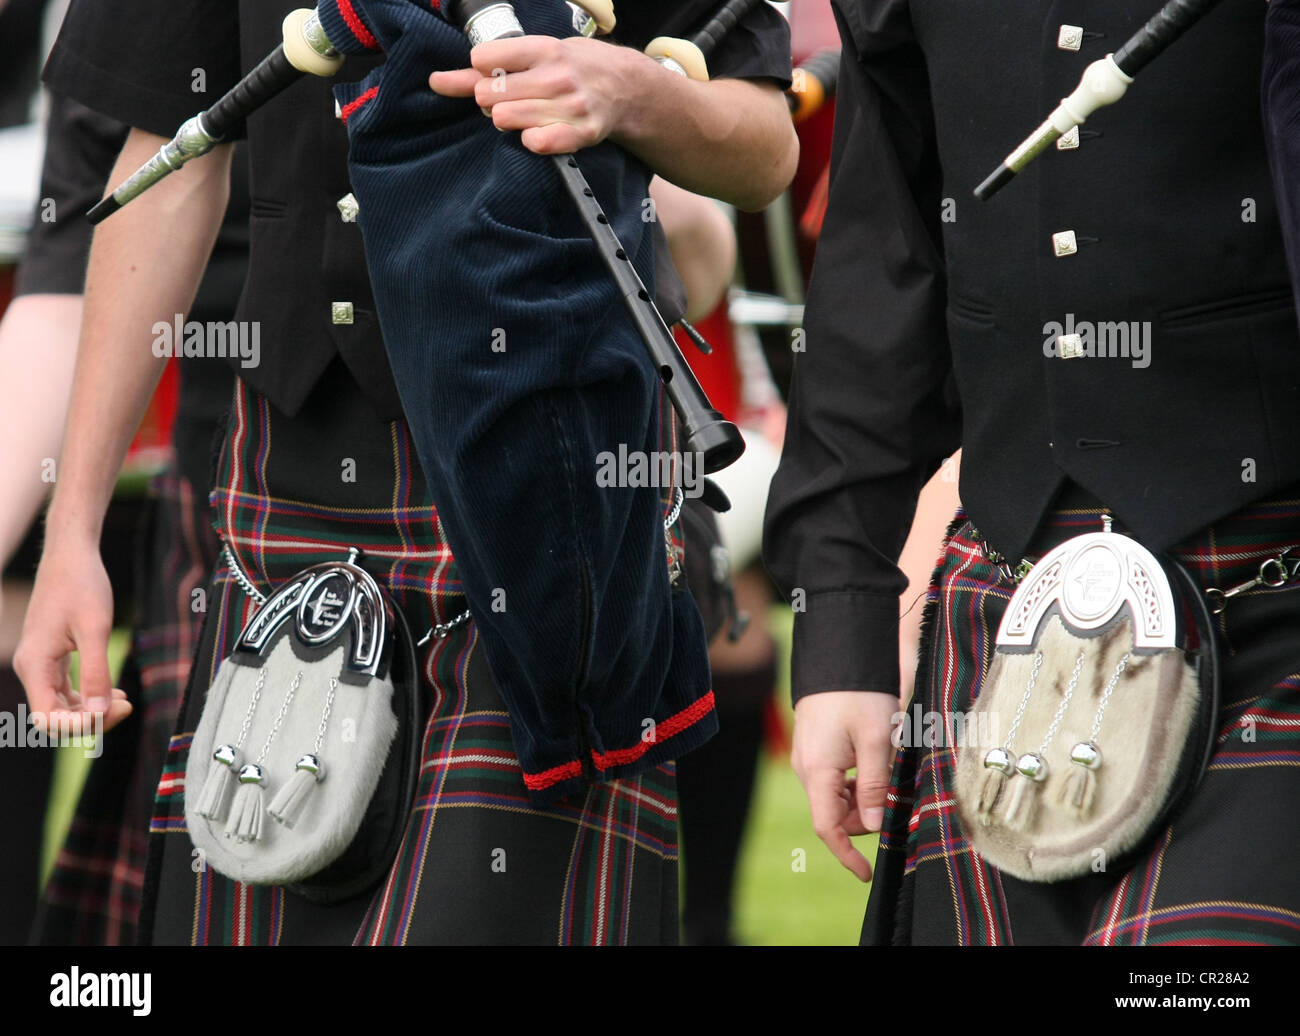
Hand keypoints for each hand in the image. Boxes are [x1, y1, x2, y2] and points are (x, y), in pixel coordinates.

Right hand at [14, 535, 131, 733]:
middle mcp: (30, 668)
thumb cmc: (82, 586)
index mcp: (33, 664)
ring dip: (92, 709)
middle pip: (56, 715)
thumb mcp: (95, 629)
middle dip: (91, 718)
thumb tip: (99, 711)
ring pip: (62, 704)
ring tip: (126, 700)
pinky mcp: (50, 658)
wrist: (71, 557)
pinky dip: (89, 695)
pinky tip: (116, 693)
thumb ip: (95, 672)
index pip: (48, 718)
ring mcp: (39, 664)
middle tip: (127, 704)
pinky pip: (66, 689)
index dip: (79, 725)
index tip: (114, 710)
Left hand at [429, 35, 643, 153]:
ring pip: (506, 118)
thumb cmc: (570, 68)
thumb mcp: (533, 56)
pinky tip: (536, 133)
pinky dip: (530, 140)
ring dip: (509, 120)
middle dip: (492, 100)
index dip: (483, 71)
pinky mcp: (581, 133)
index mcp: (543, 49)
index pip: (483, 59)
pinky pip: (537, 143)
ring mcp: (570, 105)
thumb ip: (483, 70)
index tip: (498, 74)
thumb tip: (435, 81)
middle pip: (489, 94)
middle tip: (512, 99)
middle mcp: (557, 76)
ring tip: (526, 114)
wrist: (624, 87)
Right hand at [791, 690, 899, 881]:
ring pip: (837, 797)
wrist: (840, 655)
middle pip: (835, 814)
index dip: (847, 854)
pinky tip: (875, 763)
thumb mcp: (876, 741)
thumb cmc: (860, 694)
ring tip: (889, 772)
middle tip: (897, 800)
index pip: (828, 827)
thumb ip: (874, 787)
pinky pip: (835, 780)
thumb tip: (872, 827)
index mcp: (818, 771)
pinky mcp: (816, 749)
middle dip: (865, 818)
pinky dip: (856, 783)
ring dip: (863, 798)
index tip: (866, 873)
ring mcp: (809, 759)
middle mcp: (807, 769)